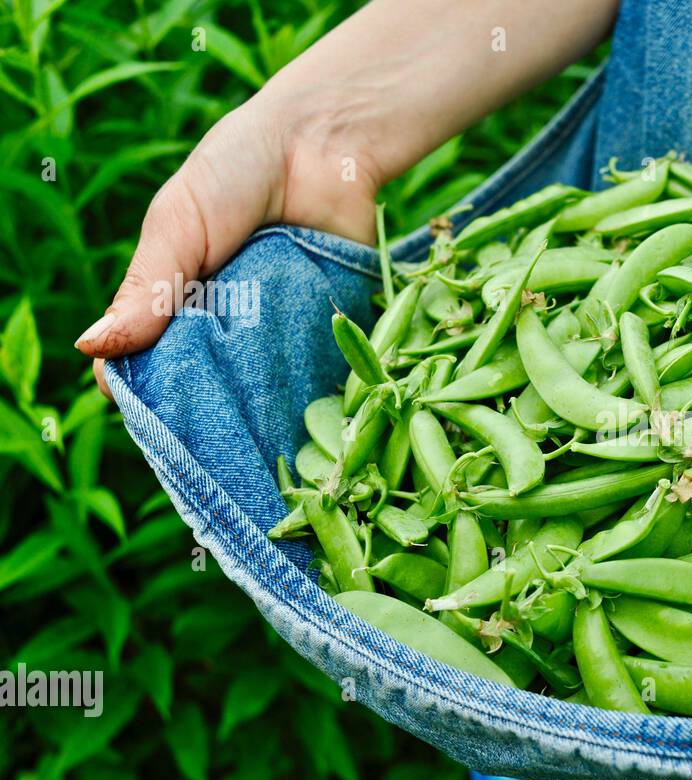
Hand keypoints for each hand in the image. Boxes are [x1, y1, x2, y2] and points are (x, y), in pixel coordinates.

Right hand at [73, 0, 619, 398]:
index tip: (161, 428)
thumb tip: (92, 348)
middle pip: (213, 396)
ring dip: (269, 423)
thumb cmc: (237, 172)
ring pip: (267, 397)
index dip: (153, 402)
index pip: (153, 371)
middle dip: (215, 423)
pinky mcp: (330, 334)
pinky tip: (323, 430)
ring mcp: (279, 338)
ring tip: (272, 454)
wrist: (325, 145)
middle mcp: (226, 332)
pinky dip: (322, 400)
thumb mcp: (181, 224)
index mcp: (177, 308)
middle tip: (223, 452)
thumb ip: (147, 285)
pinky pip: (324, 377)